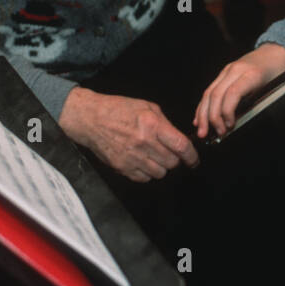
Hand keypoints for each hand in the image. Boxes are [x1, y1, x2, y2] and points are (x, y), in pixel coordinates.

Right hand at [58, 86, 198, 182]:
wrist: (91, 119)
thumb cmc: (118, 109)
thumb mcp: (146, 106)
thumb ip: (165, 123)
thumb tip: (179, 138)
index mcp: (153, 125)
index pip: (181, 146)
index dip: (192, 156)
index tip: (194, 160)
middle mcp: (144, 143)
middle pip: (172, 162)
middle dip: (176, 159)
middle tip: (170, 153)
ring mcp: (132, 157)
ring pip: (160, 173)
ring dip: (162, 166)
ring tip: (155, 156)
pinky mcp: (122, 168)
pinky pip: (144, 178)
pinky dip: (148, 173)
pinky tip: (143, 161)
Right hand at [193, 42, 284, 138]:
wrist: (275, 52)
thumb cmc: (278, 71)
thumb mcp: (275, 89)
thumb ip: (258, 104)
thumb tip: (242, 123)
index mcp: (251, 74)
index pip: (233, 93)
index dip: (227, 112)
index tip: (229, 126)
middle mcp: (236, 70)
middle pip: (216, 94)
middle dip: (212, 117)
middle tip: (216, 133)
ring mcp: (228, 70)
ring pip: (209, 92)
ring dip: (203, 114)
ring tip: (202, 131)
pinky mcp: (223, 73)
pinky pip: (210, 90)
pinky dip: (203, 106)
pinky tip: (199, 118)